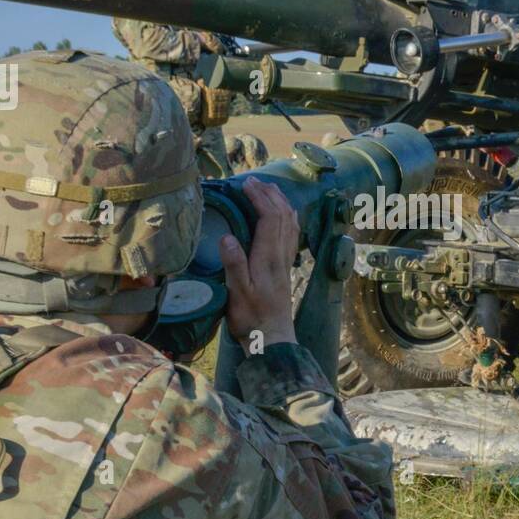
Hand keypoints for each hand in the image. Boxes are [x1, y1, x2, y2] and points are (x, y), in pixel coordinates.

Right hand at [221, 177, 299, 347]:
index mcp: (268, 258)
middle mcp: (281, 255)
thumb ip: (234, 265)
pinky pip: (291, 234)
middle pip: (283, 215)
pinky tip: (281, 214)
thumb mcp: (237, 293)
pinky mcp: (286, 267)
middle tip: (254, 180)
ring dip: (280, 202)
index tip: (246, 184)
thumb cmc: (251, 318)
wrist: (272, 338)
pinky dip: (286, 217)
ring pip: (290, 223)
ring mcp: (286, 261)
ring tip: (267, 189)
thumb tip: (227, 237)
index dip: (260, 198)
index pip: (269, 219)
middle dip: (270, 194)